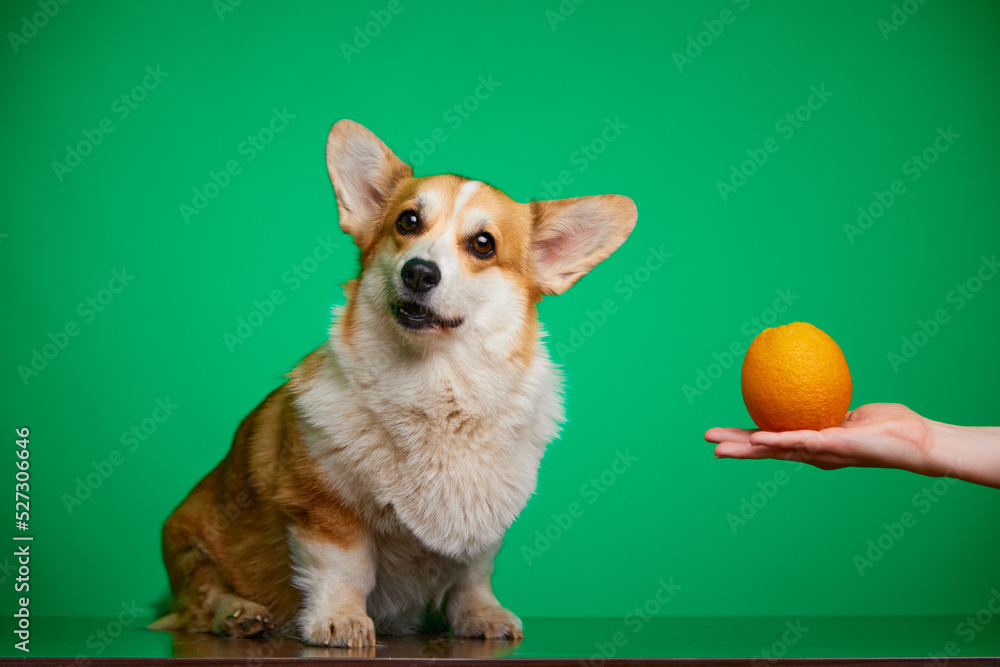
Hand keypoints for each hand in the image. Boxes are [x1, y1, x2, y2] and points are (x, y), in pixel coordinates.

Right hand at [705, 403, 935, 473]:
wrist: (919, 442)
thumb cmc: (893, 426)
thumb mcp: (853, 412)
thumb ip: (833, 407)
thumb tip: (817, 384)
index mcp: (815, 444)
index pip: (775, 441)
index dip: (748, 439)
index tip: (724, 434)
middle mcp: (814, 453)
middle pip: (767, 450)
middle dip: (736, 446)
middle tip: (708, 440)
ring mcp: (822, 452)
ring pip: (775, 450)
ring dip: (746, 448)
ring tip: (719, 446)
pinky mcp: (834, 447)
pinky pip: (800, 442)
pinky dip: (777, 440)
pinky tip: (758, 437)